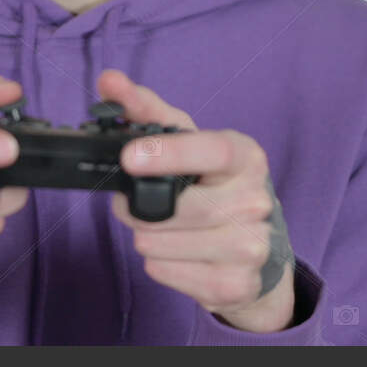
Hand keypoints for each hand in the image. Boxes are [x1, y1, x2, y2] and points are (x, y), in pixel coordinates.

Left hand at [99, 69, 297, 332]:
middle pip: (175, 207)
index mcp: (247, 157)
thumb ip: (146, 110)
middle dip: (136, 206)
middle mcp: (256, 200)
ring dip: (145, 236)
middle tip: (130, 201)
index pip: (213, 151)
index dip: (170, 154)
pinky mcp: (235, 285)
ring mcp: (250, 246)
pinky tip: (176, 251)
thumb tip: (109, 81)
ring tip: (160, 227)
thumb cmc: (214, 184)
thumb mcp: (188, 142)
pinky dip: (158, 263)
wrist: (257, 245)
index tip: (129, 156)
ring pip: (160, 243)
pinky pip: (165, 272)